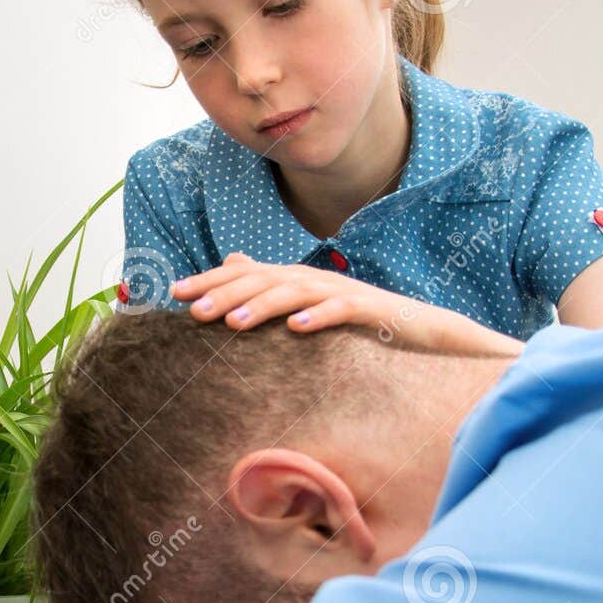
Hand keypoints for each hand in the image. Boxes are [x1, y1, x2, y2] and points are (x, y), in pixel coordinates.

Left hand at [168, 253, 522, 356]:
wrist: (427, 333)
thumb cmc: (361, 328)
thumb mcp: (311, 312)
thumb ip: (274, 294)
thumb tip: (235, 269)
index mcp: (297, 281)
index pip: (247, 274)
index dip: (211, 281)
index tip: (174, 293)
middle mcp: (316, 281)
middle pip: (264, 279)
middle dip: (226, 293)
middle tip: (192, 312)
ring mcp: (345, 293)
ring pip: (296, 292)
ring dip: (262, 305)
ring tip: (233, 323)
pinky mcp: (373, 312)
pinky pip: (343, 311)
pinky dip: (319, 316)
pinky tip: (296, 329)